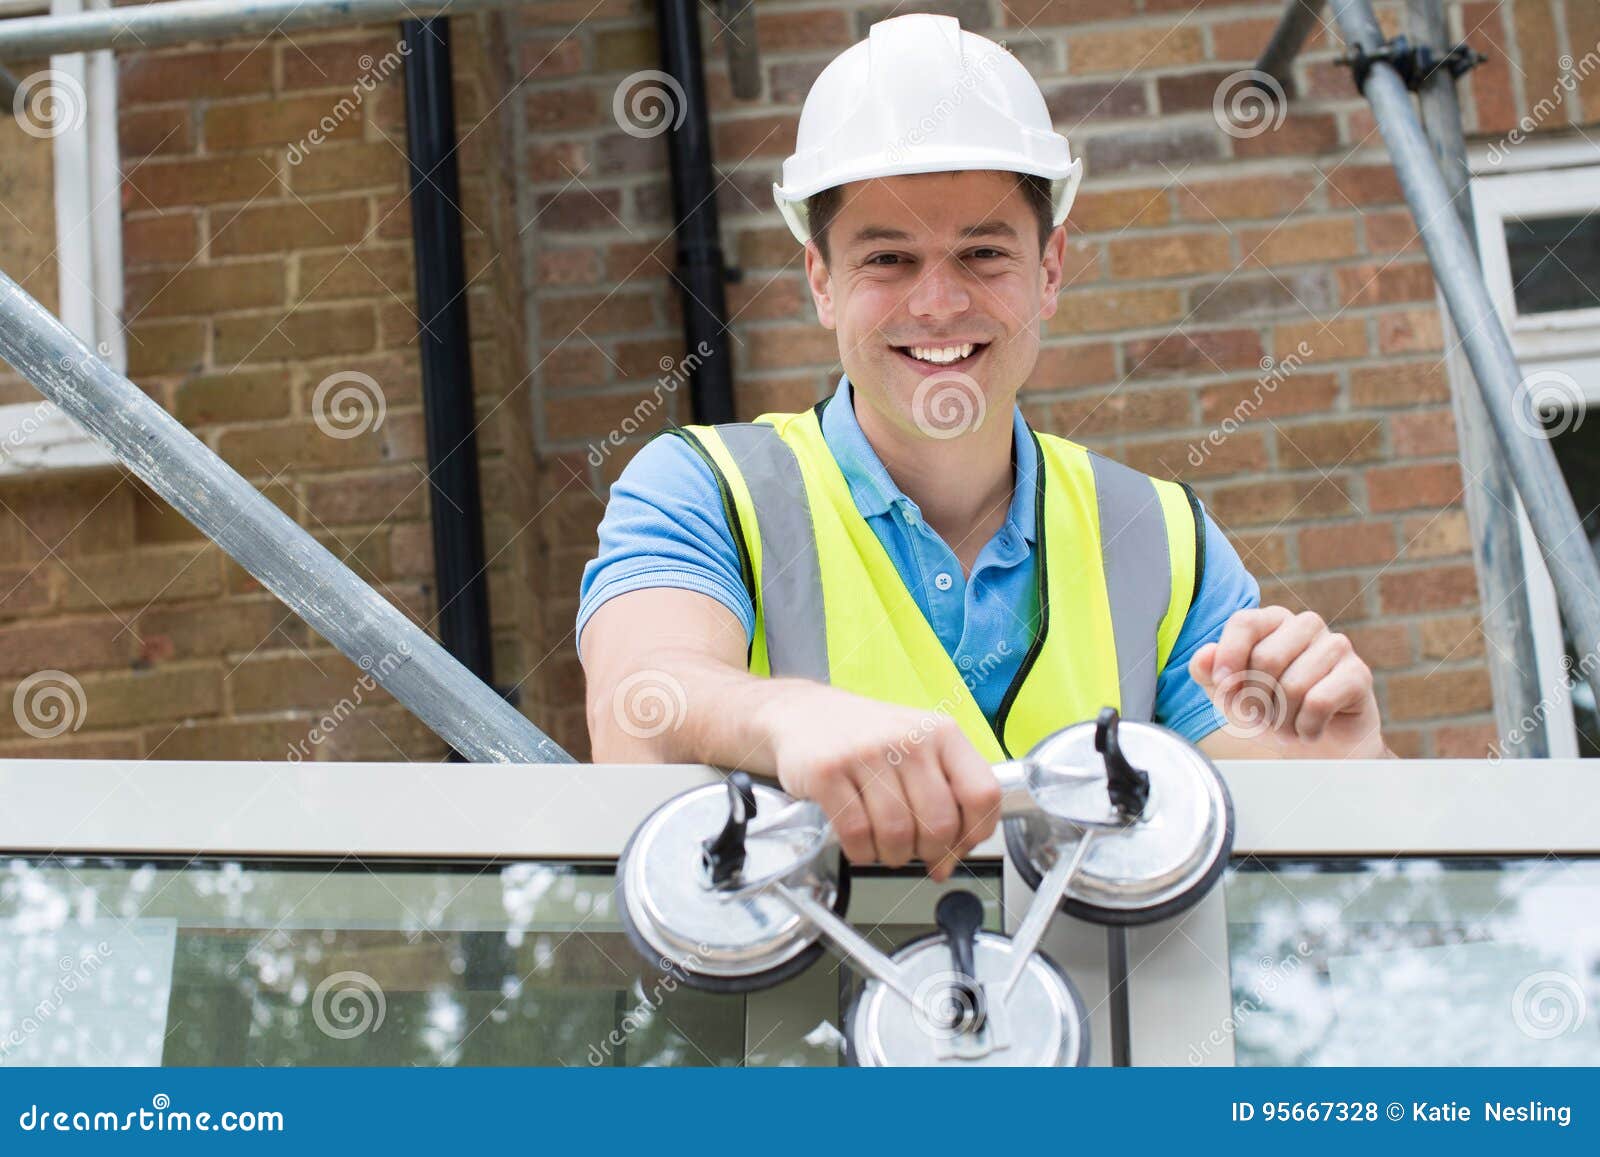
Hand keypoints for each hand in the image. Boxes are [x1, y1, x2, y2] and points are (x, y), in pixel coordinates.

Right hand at [754, 682, 1001, 880]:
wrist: (803, 713)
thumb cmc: (867, 740)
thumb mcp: (919, 750)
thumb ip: (945, 799)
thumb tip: (949, 862)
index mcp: (941, 733)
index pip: (983, 794)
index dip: (975, 833)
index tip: (960, 847)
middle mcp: (908, 738)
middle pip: (940, 823)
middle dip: (929, 853)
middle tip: (916, 852)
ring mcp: (866, 753)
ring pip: (898, 833)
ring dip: (894, 855)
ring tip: (885, 846)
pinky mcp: (828, 771)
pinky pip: (856, 833)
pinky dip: (861, 852)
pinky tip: (860, 842)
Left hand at [1189, 607, 1387, 757]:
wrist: (1319, 749)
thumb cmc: (1272, 712)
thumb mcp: (1230, 696)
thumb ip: (1208, 674)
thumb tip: (1204, 655)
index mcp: (1272, 621)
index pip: (1244, 622)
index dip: (1229, 658)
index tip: (1224, 688)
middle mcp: (1306, 625)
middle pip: (1266, 657)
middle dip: (1257, 701)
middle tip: (1263, 719)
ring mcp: (1336, 646)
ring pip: (1293, 684)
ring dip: (1282, 720)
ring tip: (1286, 727)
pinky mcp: (1358, 673)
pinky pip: (1320, 701)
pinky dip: (1306, 727)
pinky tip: (1309, 731)